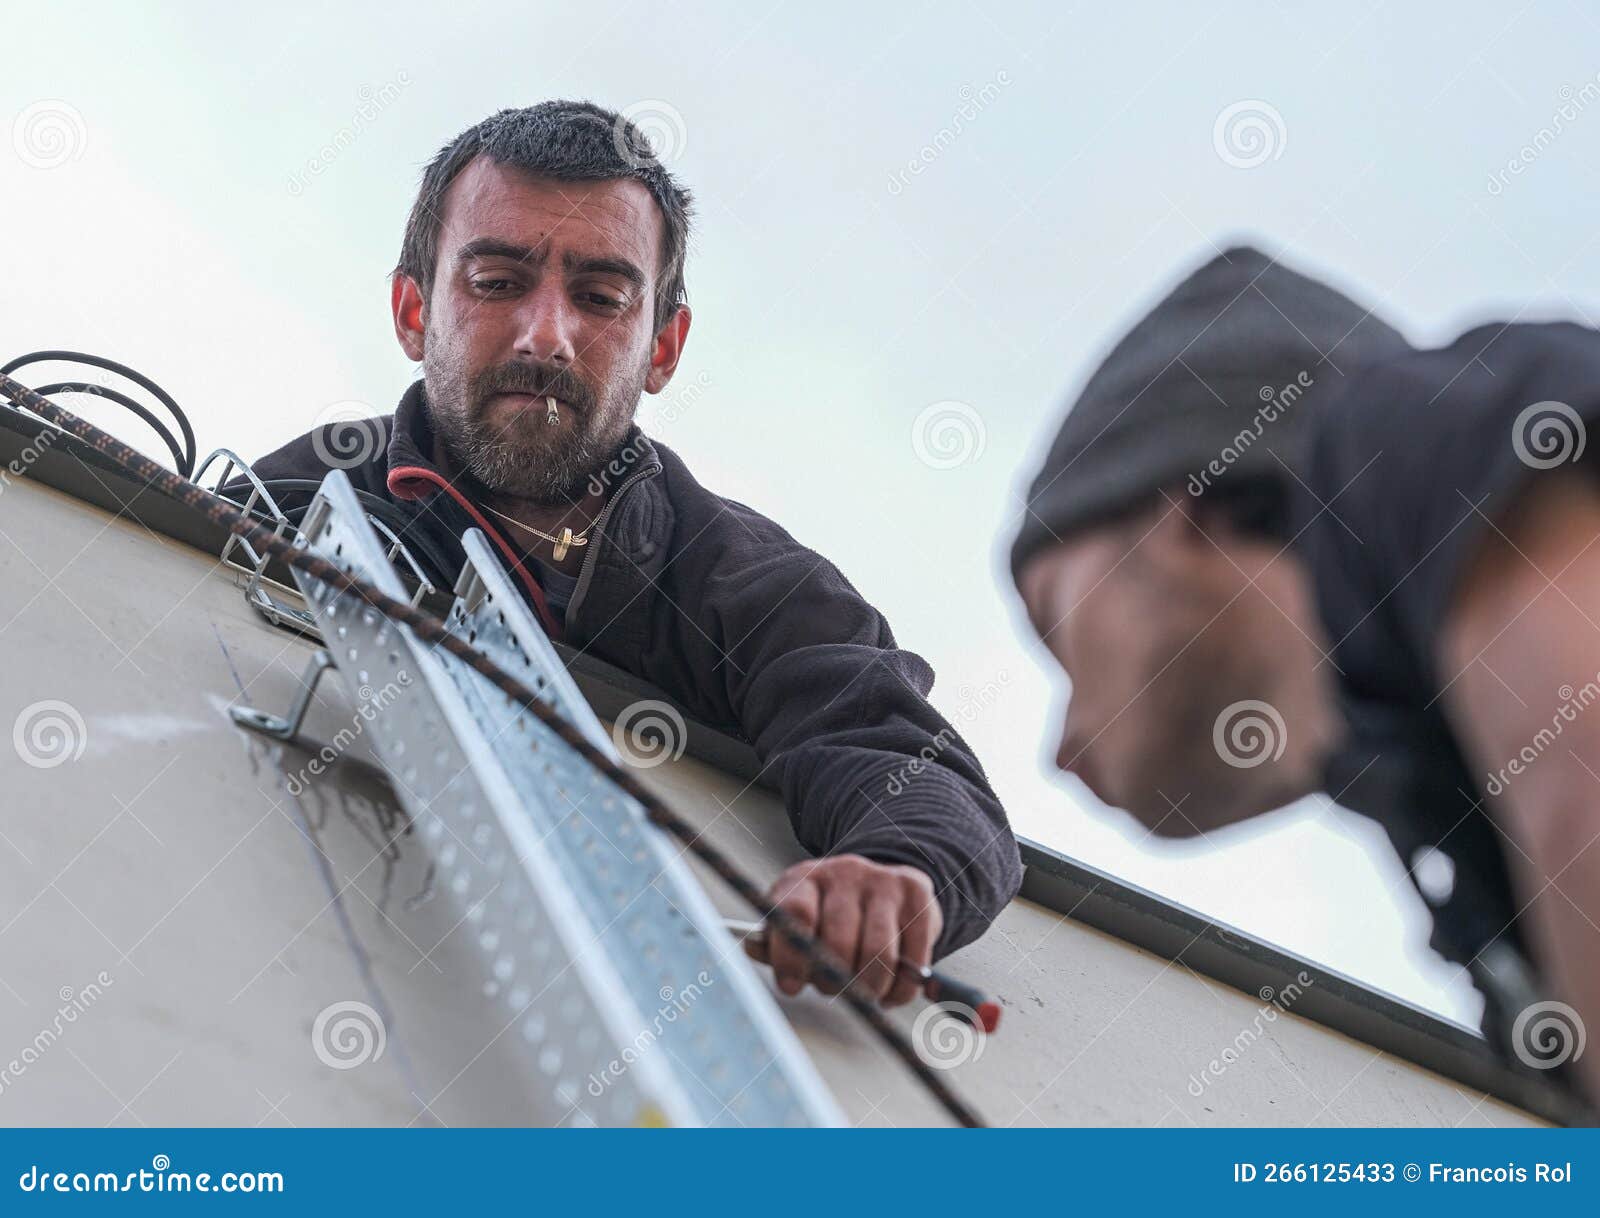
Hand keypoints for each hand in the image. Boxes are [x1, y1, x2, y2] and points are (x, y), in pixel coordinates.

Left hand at [744, 855, 941, 1005]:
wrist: (883, 884)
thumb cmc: (830, 913)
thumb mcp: (798, 921)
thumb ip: (776, 940)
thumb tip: (751, 948)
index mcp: (806, 879)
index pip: (794, 913)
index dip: (791, 956)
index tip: (792, 986)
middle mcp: (845, 873)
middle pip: (839, 940)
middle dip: (834, 979)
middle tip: (832, 989)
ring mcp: (884, 882)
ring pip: (878, 953)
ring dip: (870, 988)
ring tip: (864, 993)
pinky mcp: (918, 898)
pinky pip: (913, 959)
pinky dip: (901, 989)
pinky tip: (890, 990)